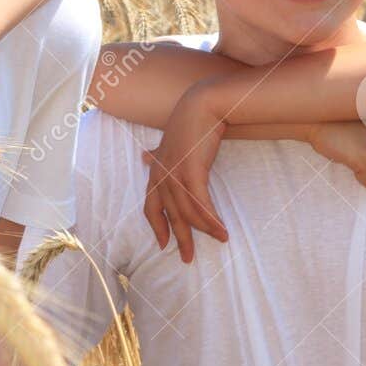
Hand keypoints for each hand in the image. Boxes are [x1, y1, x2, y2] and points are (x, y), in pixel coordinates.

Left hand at [141, 100, 227, 262]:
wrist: (202, 106)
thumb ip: (157, 153)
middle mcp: (161, 175)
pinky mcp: (191, 172)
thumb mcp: (168, 141)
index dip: (156, 227)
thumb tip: (144, 156)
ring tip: (219, 240)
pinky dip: (211, 220)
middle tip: (188, 258)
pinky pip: (201, 205)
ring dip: (204, 230)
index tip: (162, 245)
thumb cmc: (187, 123)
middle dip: (180, 238)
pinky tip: (222, 230)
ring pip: (188, 213)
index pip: (150, 206)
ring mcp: (175, 174)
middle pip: (170, 215)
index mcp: (155, 171)